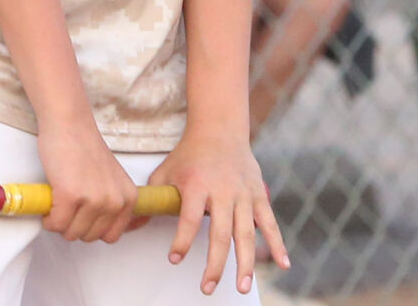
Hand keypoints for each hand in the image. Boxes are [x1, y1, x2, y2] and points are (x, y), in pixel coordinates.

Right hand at [37, 118, 140, 242]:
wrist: (69, 124)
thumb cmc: (85, 148)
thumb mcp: (112, 179)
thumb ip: (113, 202)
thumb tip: (105, 231)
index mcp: (128, 198)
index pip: (111, 236)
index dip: (92, 228)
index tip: (84, 216)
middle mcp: (114, 201)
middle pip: (89, 237)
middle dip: (74, 225)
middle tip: (68, 205)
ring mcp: (93, 199)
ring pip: (71, 233)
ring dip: (60, 222)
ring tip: (59, 202)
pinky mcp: (70, 196)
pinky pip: (56, 224)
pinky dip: (48, 218)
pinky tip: (50, 202)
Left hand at [150, 131, 287, 295]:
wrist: (219, 130)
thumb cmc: (189, 155)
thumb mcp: (166, 171)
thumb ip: (154, 197)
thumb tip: (134, 220)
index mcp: (197, 185)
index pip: (189, 218)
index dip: (182, 241)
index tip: (174, 259)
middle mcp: (222, 190)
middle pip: (220, 233)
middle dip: (214, 264)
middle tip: (207, 287)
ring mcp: (243, 194)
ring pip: (246, 233)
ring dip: (245, 263)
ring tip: (242, 286)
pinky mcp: (258, 195)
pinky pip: (269, 223)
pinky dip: (278, 244)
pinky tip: (283, 265)